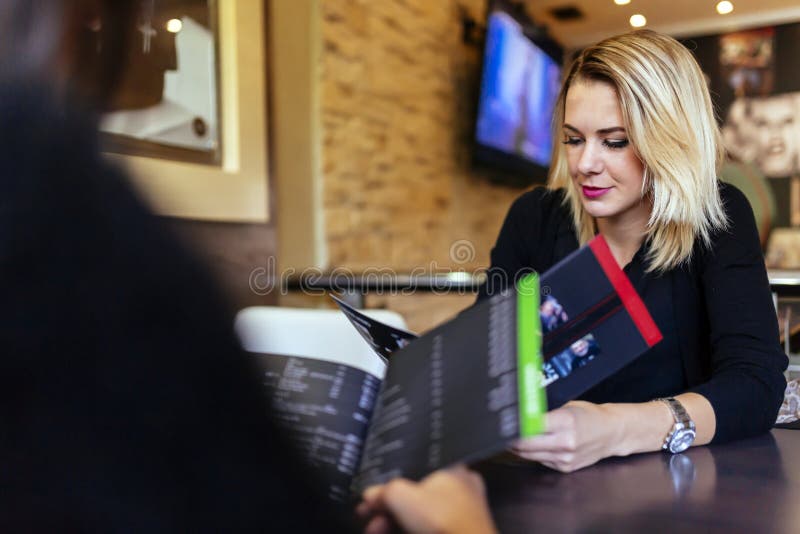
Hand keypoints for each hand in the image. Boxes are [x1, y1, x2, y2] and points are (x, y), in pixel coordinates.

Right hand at [356, 465, 496, 533]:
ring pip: (423, 515)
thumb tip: (371, 495)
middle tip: (371, 517)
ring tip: (375, 530)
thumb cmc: (441, 518)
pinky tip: (394, 533)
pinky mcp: (462, 531)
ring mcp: (464, 514)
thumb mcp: (400, 496)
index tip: (374, 497)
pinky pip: (430, 528)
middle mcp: (462, 488)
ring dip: (396, 522)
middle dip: (389, 508)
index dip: (390, 484)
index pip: (415, 470)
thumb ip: (383, 492)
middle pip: (417, 495)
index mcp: (452, 468)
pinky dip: (411, 531)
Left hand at [511, 400, 619, 472]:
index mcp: (565, 421)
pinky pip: (541, 460)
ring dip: (518, 448)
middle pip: (526, 444)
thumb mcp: (567, 407)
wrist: (611, 433)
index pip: (531, 425)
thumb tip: (520, 417)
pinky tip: (530, 446)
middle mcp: (565, 441)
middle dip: (511, 439)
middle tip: (501, 433)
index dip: (515, 425)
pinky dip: (533, 454)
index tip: (505, 422)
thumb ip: (545, 414)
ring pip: (530, 455)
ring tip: (510, 439)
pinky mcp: (565, 467)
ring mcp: (565, 457)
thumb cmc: (589, 416)